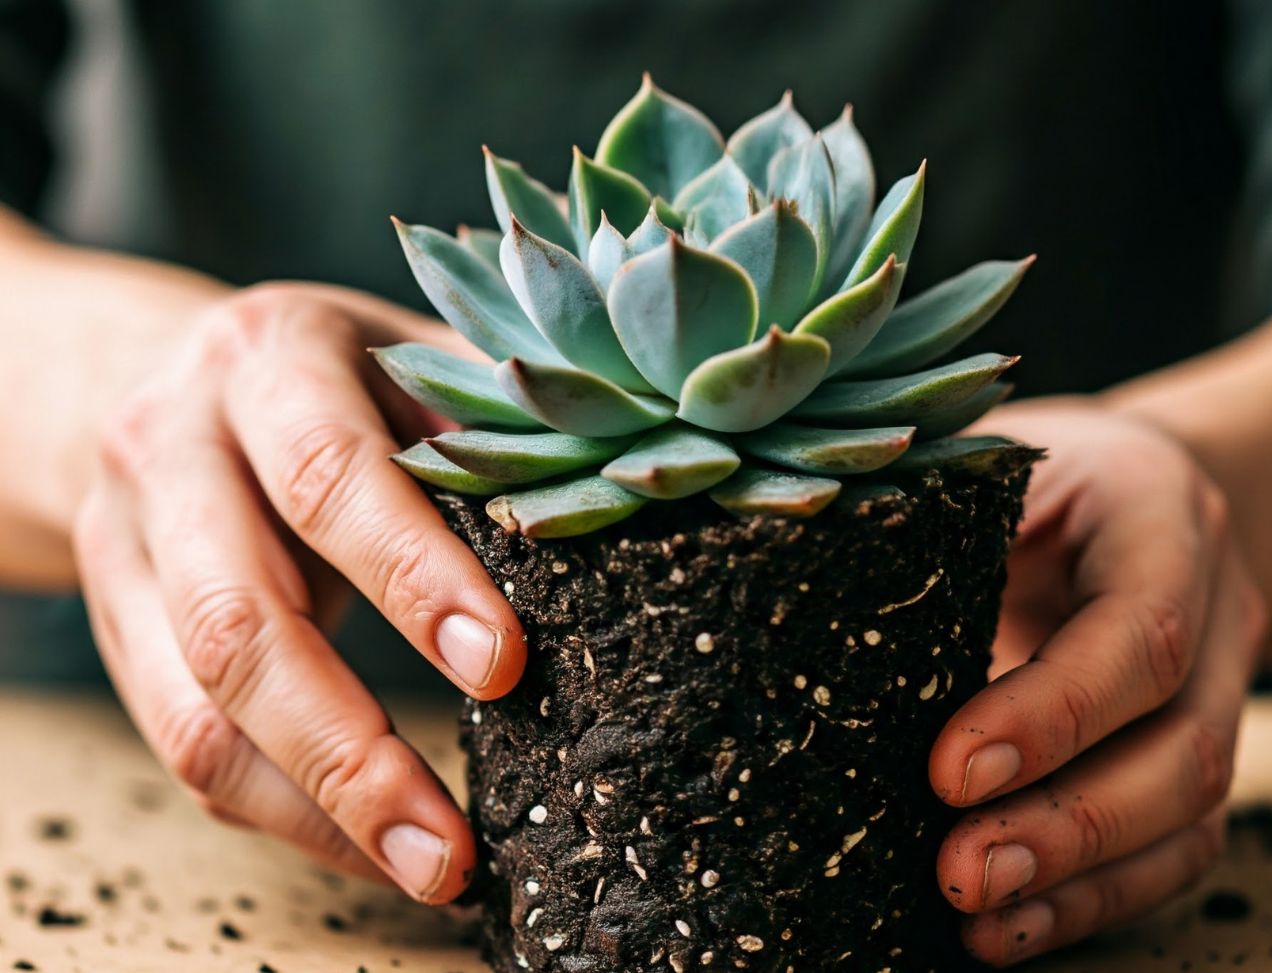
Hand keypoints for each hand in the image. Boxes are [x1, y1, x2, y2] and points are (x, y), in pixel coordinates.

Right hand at [72, 282, 525, 903]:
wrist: (171, 371)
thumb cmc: (340, 370)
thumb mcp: (412, 358)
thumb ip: (486, 429)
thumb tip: (613, 521)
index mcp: (270, 357)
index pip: (332, 474)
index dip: (413, 575)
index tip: (501, 663)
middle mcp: (174, 445)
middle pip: (240, 621)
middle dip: (352, 745)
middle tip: (453, 836)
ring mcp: (128, 542)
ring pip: (197, 709)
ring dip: (317, 810)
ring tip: (429, 868)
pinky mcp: (116, 623)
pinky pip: (185, 744)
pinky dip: (283, 811)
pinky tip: (369, 844)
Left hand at [927, 400, 1266, 964]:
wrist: (1134, 480)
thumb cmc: (1037, 466)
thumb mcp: (992, 455)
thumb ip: (939, 511)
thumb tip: (803, 593)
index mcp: (1160, 517)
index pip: (1138, 633)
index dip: (1053, 713)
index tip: (948, 769)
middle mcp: (1214, 610)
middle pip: (1183, 746)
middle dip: (1068, 825)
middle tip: (960, 870)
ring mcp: (1219, 690)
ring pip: (1187, 813)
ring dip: (1080, 880)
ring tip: (977, 915)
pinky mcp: (1190, 748)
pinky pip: (1173, 847)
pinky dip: (1094, 900)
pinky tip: (1011, 928)